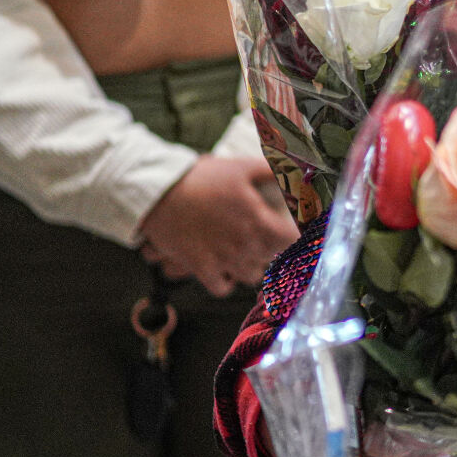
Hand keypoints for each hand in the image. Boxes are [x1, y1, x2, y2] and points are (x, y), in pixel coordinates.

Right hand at [137, 155, 296, 297]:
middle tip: (267, 236)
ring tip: (247, 251)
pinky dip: (227, 281)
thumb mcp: (240, 167)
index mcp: (258, 220)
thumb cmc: (202, 178)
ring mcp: (223, 260)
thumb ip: (271, 172)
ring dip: (253, 265)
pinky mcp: (202, 269)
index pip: (293, 240)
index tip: (293, 231)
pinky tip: (226, 267)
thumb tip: (295, 174)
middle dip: (273, 248)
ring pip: (251, 276)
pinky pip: (223, 288)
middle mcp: (245, 245)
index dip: (296, 235)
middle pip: (273, 259)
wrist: (159, 193)